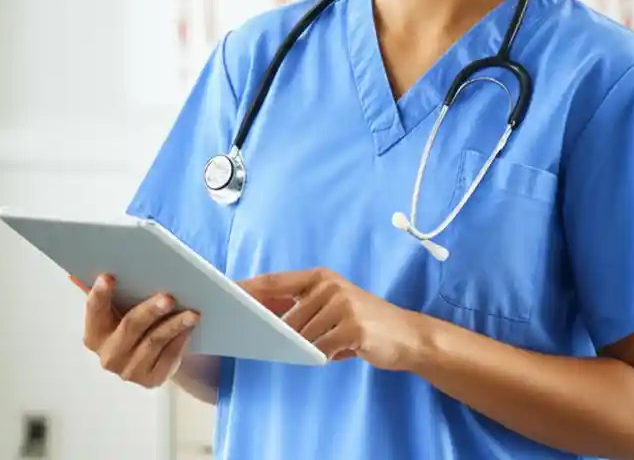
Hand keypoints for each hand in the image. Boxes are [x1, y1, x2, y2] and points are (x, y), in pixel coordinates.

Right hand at [75, 274, 200, 387]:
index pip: (94, 311)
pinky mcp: (150, 380)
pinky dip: (180, 341)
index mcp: (93, 335)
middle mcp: (107, 357)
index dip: (100, 294)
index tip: (108, 276)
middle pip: (129, 327)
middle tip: (168, 297)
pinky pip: (167, 358)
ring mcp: (129, 371)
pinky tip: (189, 328)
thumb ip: (100, 294)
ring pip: (153, 342)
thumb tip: (75, 274)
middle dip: (149, 311)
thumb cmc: (128, 326)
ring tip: (191, 313)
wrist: (149, 359)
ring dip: (174, 325)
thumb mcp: (115, 310)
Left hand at [240, 268, 425, 370]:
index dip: (248, 288)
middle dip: (284, 335)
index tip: (225, 293)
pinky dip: (325, 355)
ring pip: (303, 335)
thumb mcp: (332, 307)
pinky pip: (322, 348)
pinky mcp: (352, 326)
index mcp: (319, 277)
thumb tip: (260, 316)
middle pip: (287, 317)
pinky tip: (342, 351)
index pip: (274, 281)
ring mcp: (341, 304)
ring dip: (311, 347)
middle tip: (286, 344)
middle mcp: (329, 285)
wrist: (408, 336)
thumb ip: (300, 308)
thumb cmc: (363, 323)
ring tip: (333, 344)